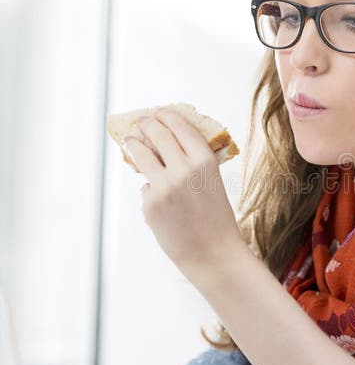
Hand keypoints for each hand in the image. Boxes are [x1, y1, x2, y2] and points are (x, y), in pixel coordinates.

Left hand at [121, 108, 244, 275]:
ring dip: (133, 145)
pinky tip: (162, 202)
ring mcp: (164, 185)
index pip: (179, 126)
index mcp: (204, 160)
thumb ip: (193, 161)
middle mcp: (183, 168)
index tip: (158, 112)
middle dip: (146, 124)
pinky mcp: (150, 203)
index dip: (166, 115)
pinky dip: (151, 190)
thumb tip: (165, 143)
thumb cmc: (216, 217)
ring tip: (129, 141)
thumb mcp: (213, 181)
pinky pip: (146, 187)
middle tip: (141, 122)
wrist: (212, 252)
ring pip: (140, 154)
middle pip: (157, 134)